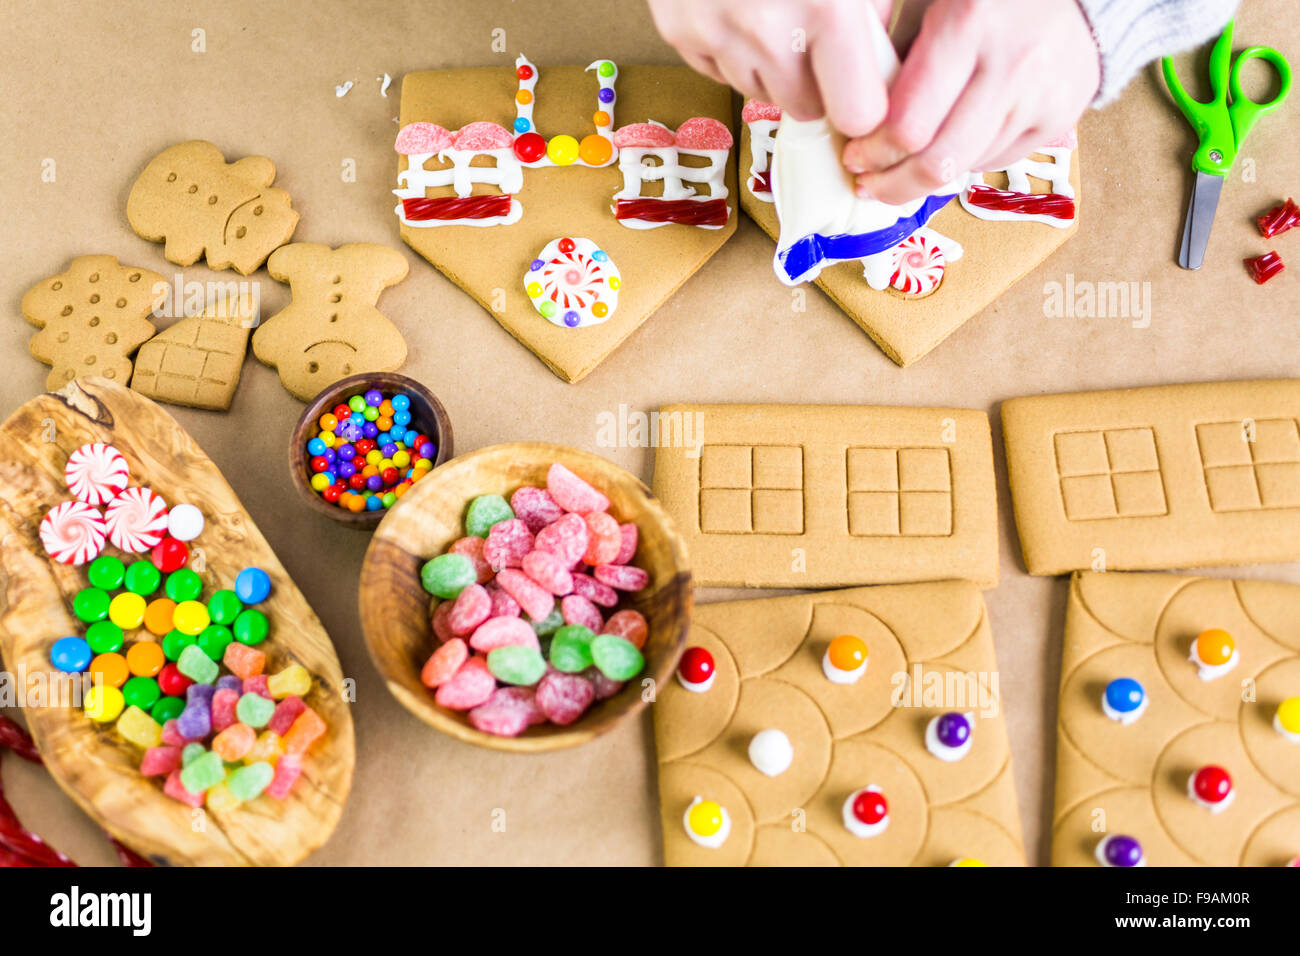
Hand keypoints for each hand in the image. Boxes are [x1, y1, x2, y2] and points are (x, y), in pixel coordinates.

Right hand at [648, 0, 894, 137]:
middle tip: (821, 44)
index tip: (866, 92)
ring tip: (780, 16)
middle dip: (817, 86)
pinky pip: (720, 71)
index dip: (863, 105)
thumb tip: (882, 58)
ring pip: (760, 92)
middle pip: (805, 109)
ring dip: (776, 69)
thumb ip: (875, 8)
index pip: (856, 114)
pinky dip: (736, 53)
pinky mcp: (680, 33)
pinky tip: (743, 9)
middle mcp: (767, 32)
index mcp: (825, 9)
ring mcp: (716, 36)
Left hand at [842, 0, 1099, 203]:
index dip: (873, 153)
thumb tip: (855, 118)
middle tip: (870, 184)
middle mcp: (1010, 65)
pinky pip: (996, 161)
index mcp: (967, 26)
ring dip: (926, 177)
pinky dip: (965, 162)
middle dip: (893, 185)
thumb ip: (896, 55)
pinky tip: (951, 145)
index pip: (909, 124)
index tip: (854, 156)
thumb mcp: (932, 3)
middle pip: (937, 161)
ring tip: (902, 168)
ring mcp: (1040, 97)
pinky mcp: (1059, 119)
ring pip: (965, 167)